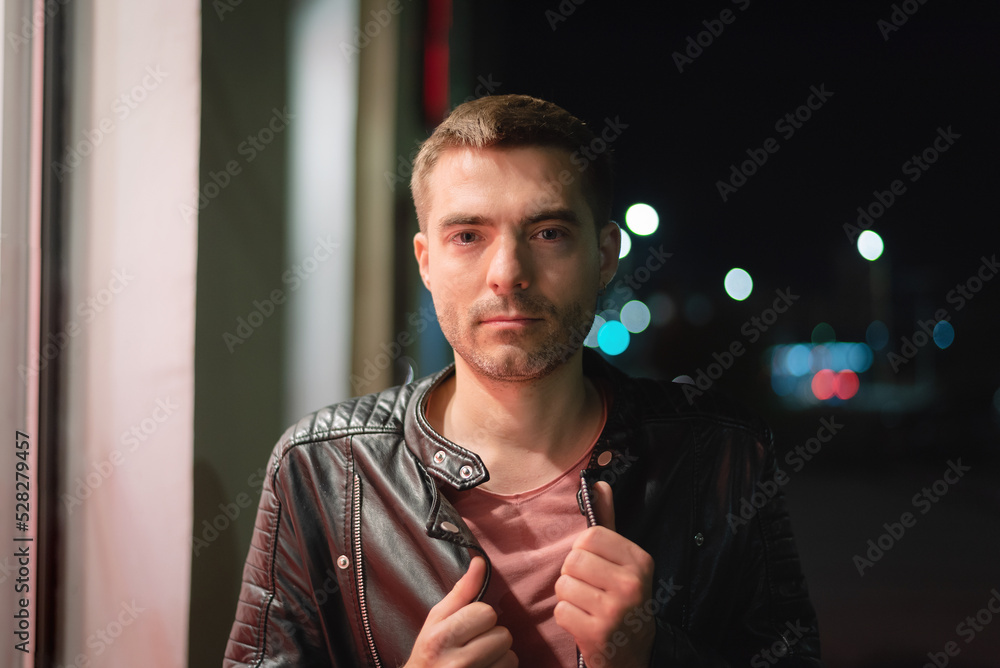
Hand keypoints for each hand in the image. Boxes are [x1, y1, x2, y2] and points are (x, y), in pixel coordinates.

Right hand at [405, 556, 517, 667]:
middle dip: (493, 638)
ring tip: (480, 661)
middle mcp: (456, 663)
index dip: (480, 618)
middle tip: (475, 645)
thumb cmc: (429, 653)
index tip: (468, 627)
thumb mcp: (436, 621)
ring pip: (510, 657)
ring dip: (499, 658)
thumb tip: (480, 561)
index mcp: (441, 638)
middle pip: (503, 636)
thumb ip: (461, 591)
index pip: (486, 613)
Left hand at [555, 481, 654, 667]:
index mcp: (640, 561)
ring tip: (587, 606)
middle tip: (590, 589)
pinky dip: (566, 617)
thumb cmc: (622, 600)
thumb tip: (599, 484)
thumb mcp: (622, 561)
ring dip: (568, 597)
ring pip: (563, 585)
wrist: (633, 652)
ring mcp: (616, 611)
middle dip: (573, 574)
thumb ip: (609, 522)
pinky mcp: (598, 634)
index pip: (590, 536)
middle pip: (573, 560)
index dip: (584, 551)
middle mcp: (632, 584)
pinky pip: (560, 610)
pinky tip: (584, 622)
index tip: (595, 566)